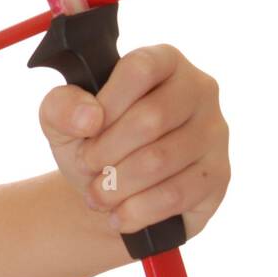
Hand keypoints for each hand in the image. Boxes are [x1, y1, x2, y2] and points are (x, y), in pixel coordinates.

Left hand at [38, 44, 230, 240]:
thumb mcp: (60, 121)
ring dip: (116, 184)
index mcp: (163, 61)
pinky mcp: (217, 175)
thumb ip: (61, 106)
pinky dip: (137, 209)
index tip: (86, 129)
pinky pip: (175, 194)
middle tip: (86, 165)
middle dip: (106, 150)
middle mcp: (199, 89)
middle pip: (151, 118)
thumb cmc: (90, 144)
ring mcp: (214, 132)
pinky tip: (118, 215)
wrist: (109, 192)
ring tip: (97, 194)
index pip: (141, 68)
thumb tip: (89, 117)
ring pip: (160, 160)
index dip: (107, 102)